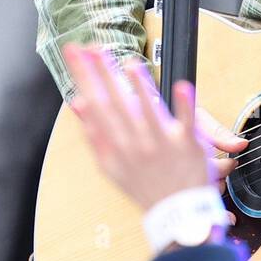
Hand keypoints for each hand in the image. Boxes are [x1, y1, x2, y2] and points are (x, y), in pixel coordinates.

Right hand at [63, 43, 245, 211]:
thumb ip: (95, 134)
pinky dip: (184, 105)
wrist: (176, 213)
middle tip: (92, 47)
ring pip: (148, 113)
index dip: (83, 77)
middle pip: (116, 104)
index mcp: (115, 145)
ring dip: (140, 87)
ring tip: (131, 63)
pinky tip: (181, 86)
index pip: (95, 104)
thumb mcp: (111, 164)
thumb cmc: (144, 185)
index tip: (75, 53)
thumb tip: (78, 104)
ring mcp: (160, 144)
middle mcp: (134, 143)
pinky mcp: (186, 146)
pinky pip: (186, 123)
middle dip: (103, 74)